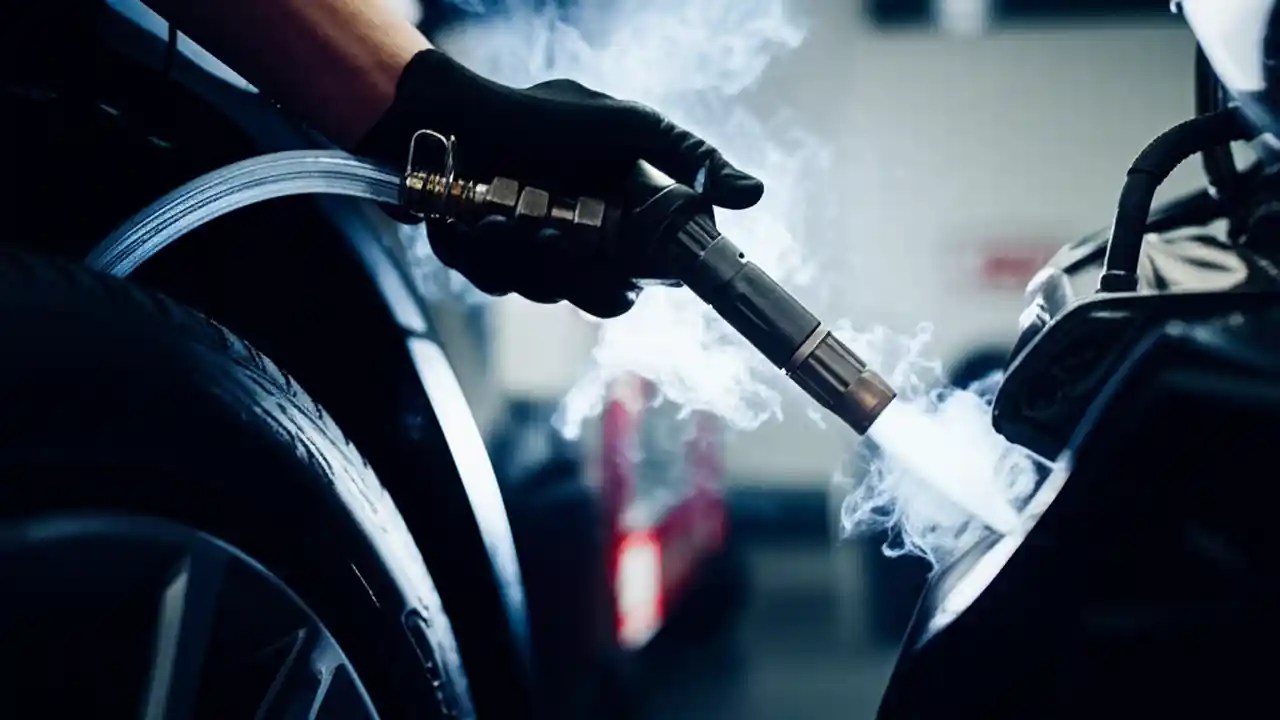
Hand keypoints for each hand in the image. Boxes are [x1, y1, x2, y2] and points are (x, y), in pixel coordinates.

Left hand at [357, 50, 763, 317]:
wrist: (448, 118)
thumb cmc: (540, 117)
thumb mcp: (626, 127)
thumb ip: (689, 156)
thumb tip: (753, 194)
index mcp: (618, 215)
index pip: (643, 272)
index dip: (632, 276)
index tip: (616, 265)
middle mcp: (580, 237)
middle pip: (596, 295)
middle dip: (573, 271)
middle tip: (552, 234)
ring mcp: (532, 251)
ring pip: (546, 292)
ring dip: (525, 259)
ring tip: (504, 216)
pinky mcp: (487, 260)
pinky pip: (497, 283)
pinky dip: (487, 256)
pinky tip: (477, 222)